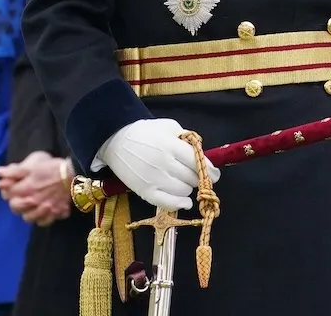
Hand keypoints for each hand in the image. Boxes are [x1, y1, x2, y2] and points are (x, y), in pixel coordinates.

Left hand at [0, 151, 71, 225]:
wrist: (74, 173)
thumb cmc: (51, 167)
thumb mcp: (31, 165)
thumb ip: (14, 171)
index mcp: (25, 189)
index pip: (7, 194)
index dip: (7, 189)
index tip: (11, 185)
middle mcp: (32, 202)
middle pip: (16, 209)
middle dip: (15, 202)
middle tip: (20, 196)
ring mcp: (44, 209)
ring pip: (29, 218)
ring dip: (27, 212)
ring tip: (31, 205)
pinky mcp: (56, 212)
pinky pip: (45, 222)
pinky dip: (42, 218)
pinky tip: (43, 212)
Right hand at [95, 118, 219, 211]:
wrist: (115, 141)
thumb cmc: (145, 132)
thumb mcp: (168, 126)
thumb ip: (186, 138)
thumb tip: (200, 152)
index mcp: (170, 145)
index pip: (197, 162)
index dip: (210, 170)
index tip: (215, 174)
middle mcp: (164, 163)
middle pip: (192, 178)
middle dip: (199, 178)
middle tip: (197, 176)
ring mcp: (154, 179)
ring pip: (184, 191)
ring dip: (189, 188)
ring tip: (185, 182)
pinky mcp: (145, 191)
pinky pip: (168, 203)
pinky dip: (180, 204)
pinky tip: (186, 202)